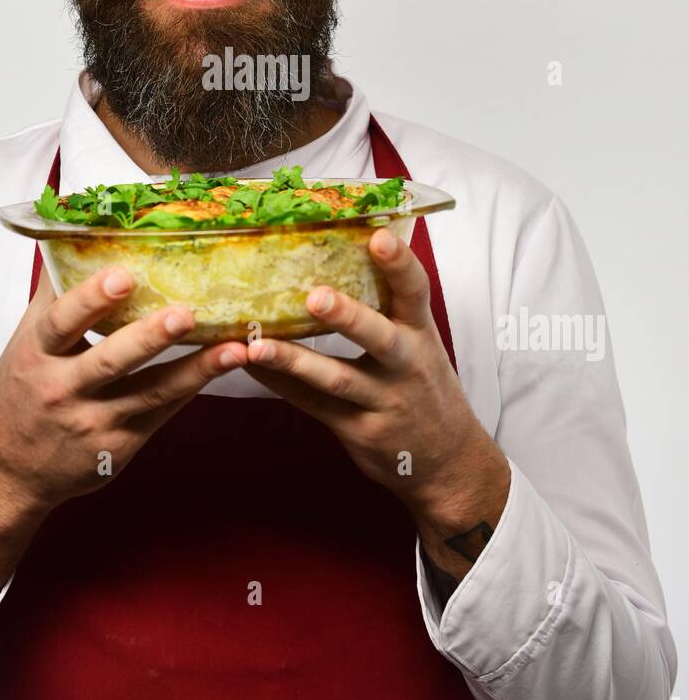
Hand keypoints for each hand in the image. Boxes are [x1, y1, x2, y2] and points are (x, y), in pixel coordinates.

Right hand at [0, 260, 245, 513]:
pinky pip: (161, 413)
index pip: (61, 322)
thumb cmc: (20, 393)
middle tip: (186, 312)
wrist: (8, 471)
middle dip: (149, 337)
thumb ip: (53, 295)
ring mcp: (93, 422)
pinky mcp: (120, 446)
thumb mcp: (25, 344)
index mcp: (36, 354)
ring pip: (149, 392)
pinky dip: (192, 388)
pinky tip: (222, 367)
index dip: (90, 299)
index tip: (123, 274)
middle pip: (109, 361)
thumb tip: (75, 236)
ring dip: (195, 369)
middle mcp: (62, 390)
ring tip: (233, 347)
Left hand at [222, 226, 510, 584]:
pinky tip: (251, 366)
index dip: (400, 264)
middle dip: (348, 317)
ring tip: (257, 345)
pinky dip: (281, 384)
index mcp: (421, 334)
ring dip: (295, 361)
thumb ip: (394, 305)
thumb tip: (360, 242)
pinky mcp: (359, 430)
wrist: (448, 461)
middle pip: (378, 338)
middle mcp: (406, 365)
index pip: (416, 293)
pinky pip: (314, 405)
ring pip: (336, 379)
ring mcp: (383, 401)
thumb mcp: (422, 343)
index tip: (379, 237)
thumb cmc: (425, 386)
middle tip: (315, 296)